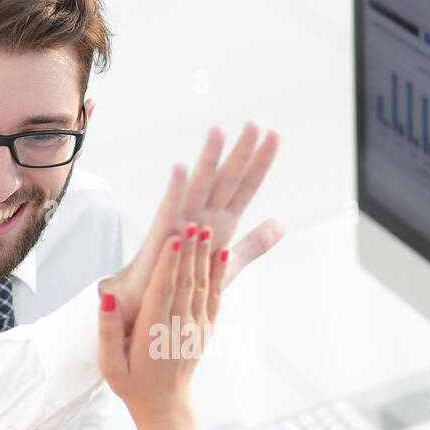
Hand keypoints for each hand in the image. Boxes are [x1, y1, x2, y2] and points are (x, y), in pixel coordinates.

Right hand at [97, 227, 223, 429]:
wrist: (164, 404)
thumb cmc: (130, 382)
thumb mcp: (108, 364)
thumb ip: (106, 331)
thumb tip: (107, 297)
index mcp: (152, 334)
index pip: (162, 293)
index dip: (169, 265)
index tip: (175, 239)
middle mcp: (178, 328)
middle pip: (185, 283)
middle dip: (190, 251)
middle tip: (194, 221)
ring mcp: (196, 328)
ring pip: (201, 285)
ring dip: (204, 255)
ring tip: (206, 228)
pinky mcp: (205, 328)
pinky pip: (213, 296)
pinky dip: (218, 273)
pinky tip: (221, 252)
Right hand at [100, 122, 281, 326]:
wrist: (147, 306)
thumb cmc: (183, 282)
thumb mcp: (229, 262)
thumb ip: (254, 243)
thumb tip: (281, 224)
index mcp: (220, 222)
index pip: (245, 187)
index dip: (260, 163)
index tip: (275, 134)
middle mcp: (201, 217)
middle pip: (225, 180)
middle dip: (240, 153)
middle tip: (254, 122)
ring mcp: (180, 225)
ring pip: (198, 188)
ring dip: (209, 160)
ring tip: (218, 130)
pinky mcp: (160, 240)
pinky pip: (168, 213)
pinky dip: (174, 192)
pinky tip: (180, 169)